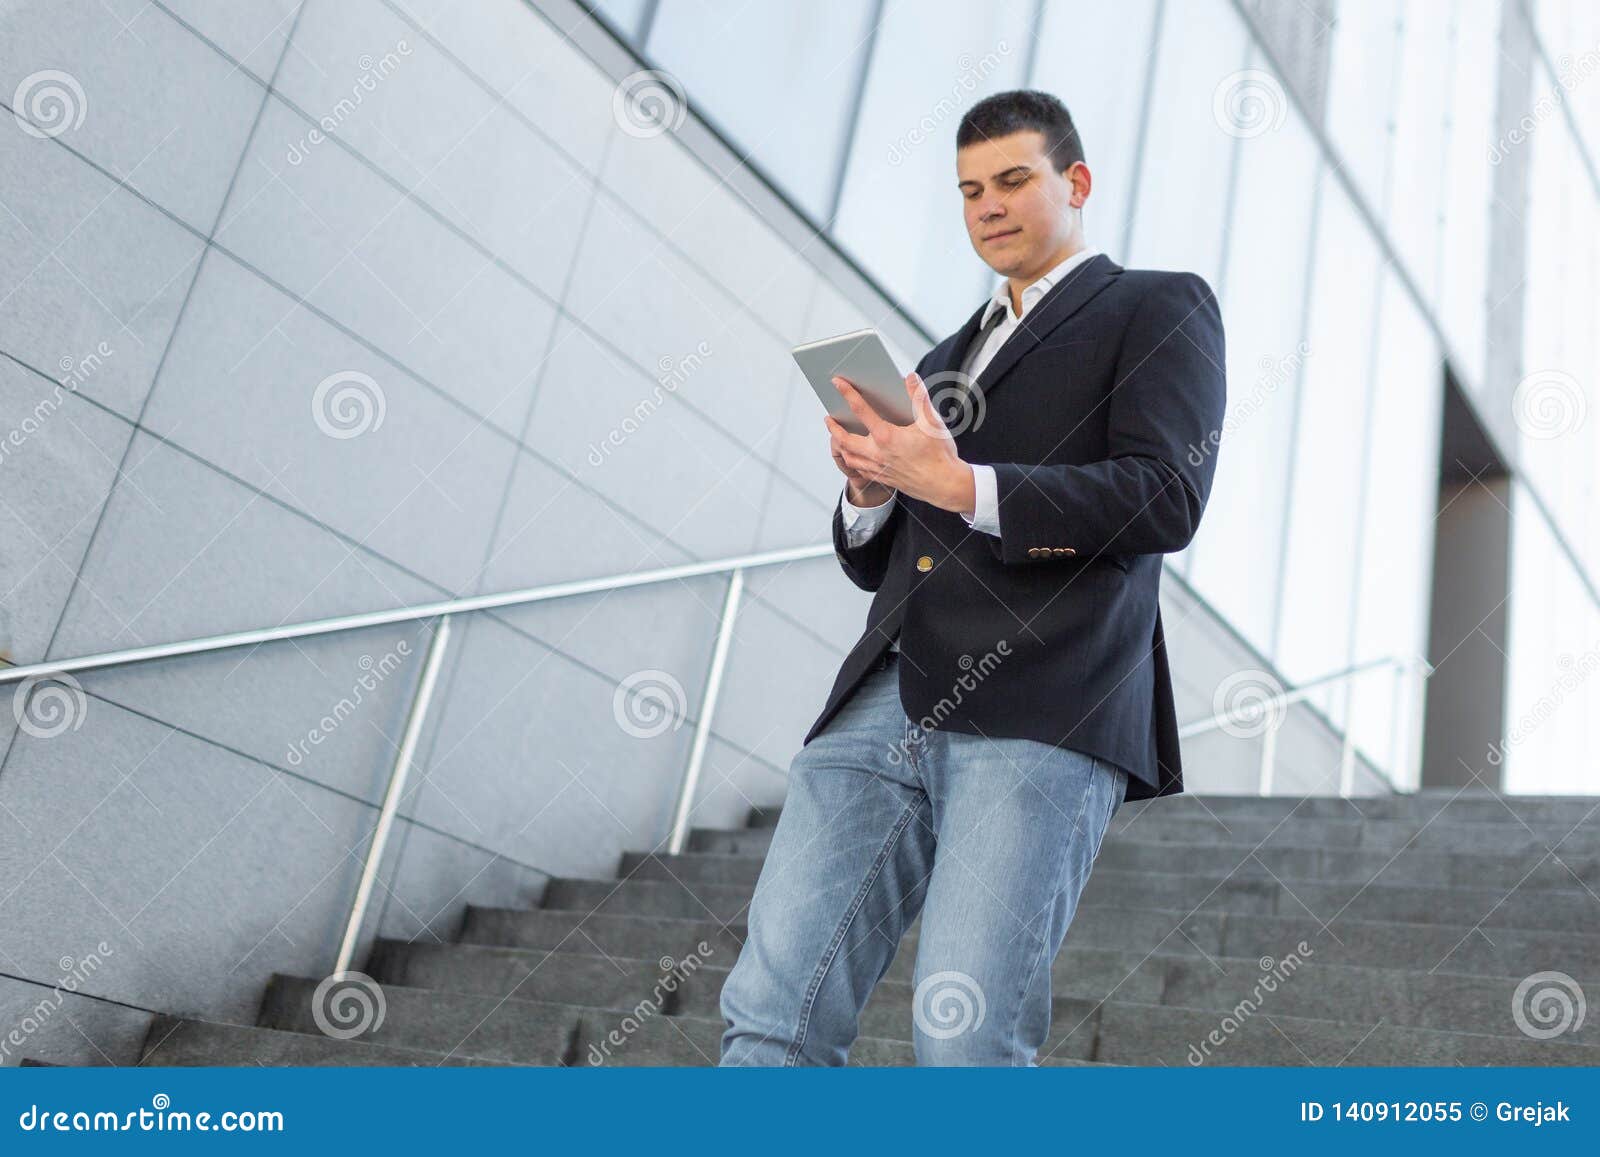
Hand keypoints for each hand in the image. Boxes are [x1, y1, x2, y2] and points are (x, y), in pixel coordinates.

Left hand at [823, 373, 975, 515]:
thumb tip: (910, 378)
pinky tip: (856, 456)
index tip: (838, 383)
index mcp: (887, 437)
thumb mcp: (932, 422)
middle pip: (845, 440)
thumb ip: (919, 398)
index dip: (848, 393)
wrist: (945, 485)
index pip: (861, 410)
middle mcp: (877, 454)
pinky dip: (853, 461)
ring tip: (838, 437)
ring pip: (850, 458)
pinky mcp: (884, 479)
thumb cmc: (940, 454)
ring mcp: (879, 469)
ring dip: (841, 446)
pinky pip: (861, 470)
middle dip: (834, 428)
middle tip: (828, 418)